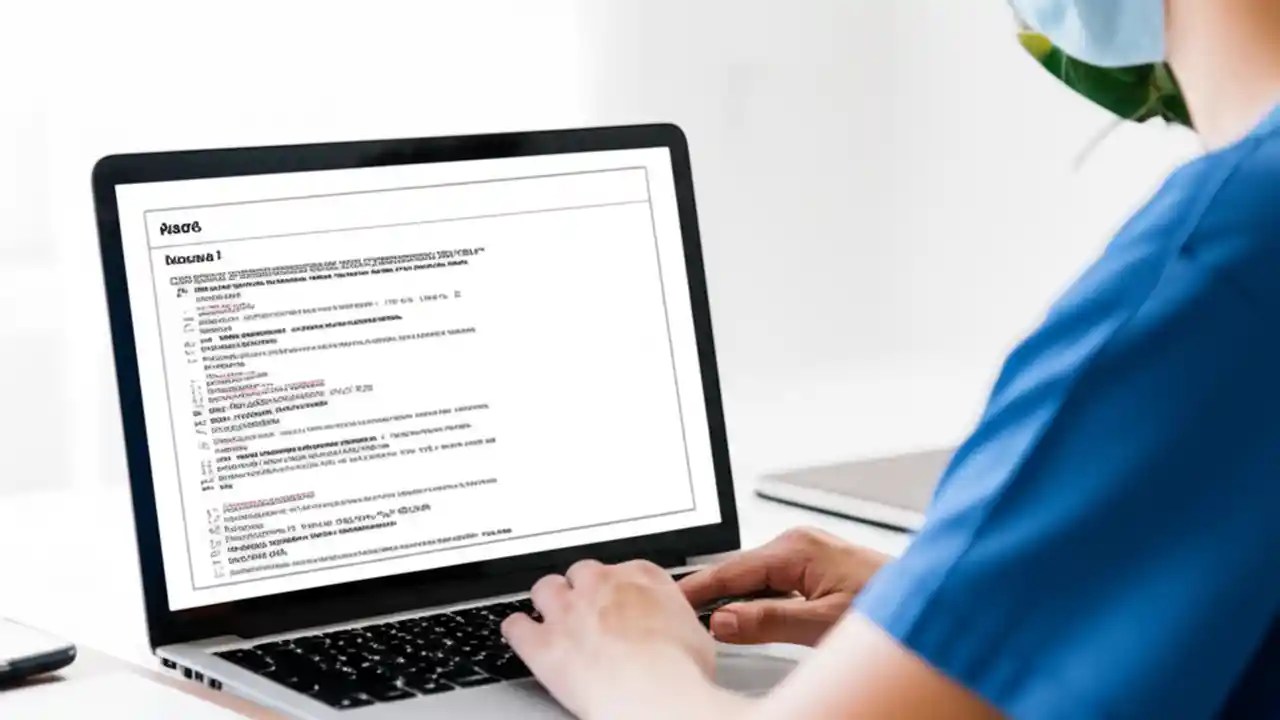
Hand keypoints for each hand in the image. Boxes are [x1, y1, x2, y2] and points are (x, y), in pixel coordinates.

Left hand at [503, 559, 744, 719]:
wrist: (656, 696)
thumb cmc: (681, 672)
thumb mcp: (694, 633)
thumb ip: (674, 619)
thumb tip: (678, 629)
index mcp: (641, 577)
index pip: (623, 568)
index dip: (618, 588)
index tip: (619, 601)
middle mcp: (601, 585)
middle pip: (581, 572)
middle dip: (582, 590)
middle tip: (587, 612)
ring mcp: (568, 611)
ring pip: (545, 589)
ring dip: (548, 603)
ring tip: (552, 619)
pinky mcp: (542, 643)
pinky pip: (516, 625)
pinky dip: (518, 630)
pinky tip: (522, 635)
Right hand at [679, 527, 890, 645]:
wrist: (932, 600)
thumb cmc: (888, 607)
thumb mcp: (823, 623)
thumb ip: (769, 621)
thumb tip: (723, 621)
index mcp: (796, 549)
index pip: (730, 570)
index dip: (696, 590)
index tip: (669, 603)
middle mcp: (798, 542)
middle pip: (738, 571)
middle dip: (710, 594)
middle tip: (679, 616)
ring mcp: (806, 551)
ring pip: (754, 576)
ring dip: (733, 597)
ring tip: (705, 619)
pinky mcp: (814, 564)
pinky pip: (771, 579)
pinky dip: (754, 597)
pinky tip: (746, 614)